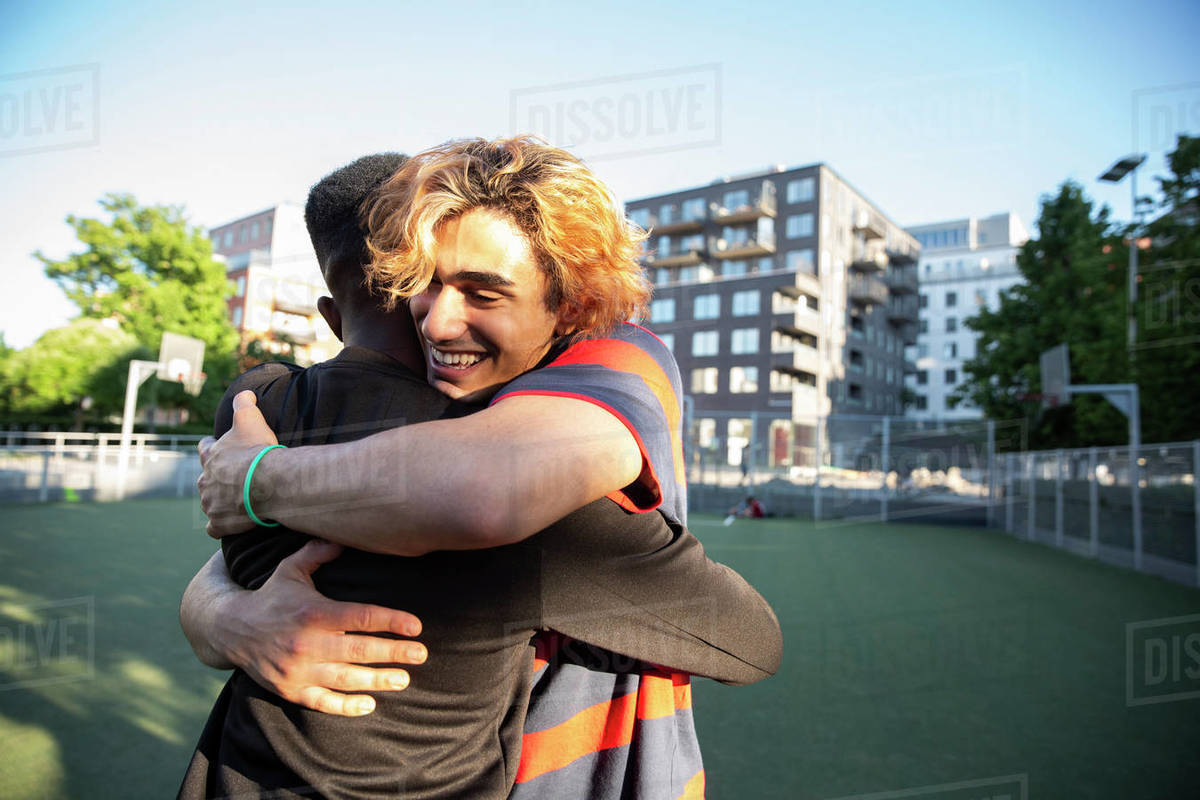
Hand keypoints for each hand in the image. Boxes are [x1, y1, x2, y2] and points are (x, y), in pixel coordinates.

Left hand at [199, 390, 278, 536]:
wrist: (266, 482)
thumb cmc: (257, 451)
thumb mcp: (250, 419)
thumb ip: (244, 403)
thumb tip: (245, 392)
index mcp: (211, 456)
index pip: (205, 449)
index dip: (212, 449)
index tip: (218, 451)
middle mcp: (205, 480)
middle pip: (206, 479)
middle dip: (217, 480)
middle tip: (235, 480)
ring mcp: (210, 503)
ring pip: (210, 503)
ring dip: (221, 503)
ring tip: (239, 504)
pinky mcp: (218, 523)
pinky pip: (214, 528)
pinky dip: (221, 526)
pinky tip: (231, 525)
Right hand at [217, 539, 426, 715]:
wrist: (230, 629)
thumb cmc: (271, 596)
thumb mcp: (291, 568)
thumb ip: (319, 551)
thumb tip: (347, 533)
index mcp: (313, 612)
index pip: (360, 617)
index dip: (391, 621)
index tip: (416, 627)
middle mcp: (306, 643)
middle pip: (358, 650)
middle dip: (393, 653)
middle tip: (421, 655)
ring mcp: (297, 669)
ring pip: (345, 679)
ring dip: (377, 681)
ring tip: (403, 680)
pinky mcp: (289, 689)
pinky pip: (321, 702)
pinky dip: (345, 706)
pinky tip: (369, 705)